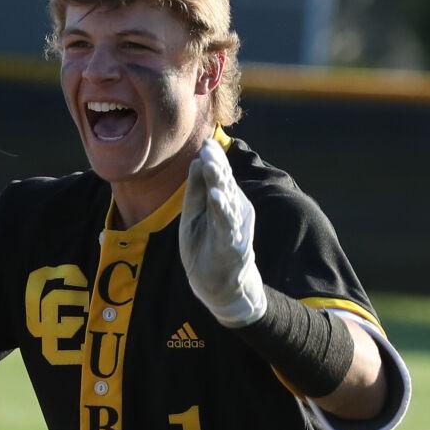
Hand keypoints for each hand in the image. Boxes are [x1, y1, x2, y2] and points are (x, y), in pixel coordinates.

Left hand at [179, 138, 265, 326]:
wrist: (218, 286)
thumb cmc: (205, 247)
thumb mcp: (193, 214)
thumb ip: (195, 190)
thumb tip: (196, 160)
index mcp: (225, 200)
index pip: (219, 175)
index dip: (213, 159)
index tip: (205, 142)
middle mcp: (235, 210)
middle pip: (225, 184)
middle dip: (217, 165)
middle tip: (208, 148)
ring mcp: (235, 227)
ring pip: (227, 200)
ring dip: (219, 182)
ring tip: (211, 166)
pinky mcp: (232, 245)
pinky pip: (227, 225)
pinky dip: (223, 210)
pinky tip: (217, 197)